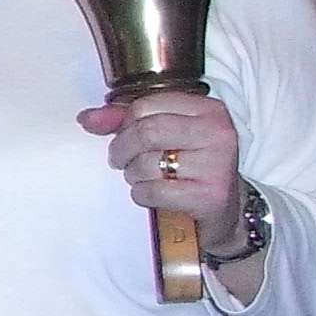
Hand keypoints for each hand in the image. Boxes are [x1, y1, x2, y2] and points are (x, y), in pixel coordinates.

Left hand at [79, 89, 240, 226]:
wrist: (228, 210)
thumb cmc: (192, 167)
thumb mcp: (167, 135)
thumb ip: (125, 121)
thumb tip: (87, 118)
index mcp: (208, 109)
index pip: (145, 105)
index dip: (124, 123)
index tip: (124, 137)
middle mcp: (217, 132)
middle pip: (145, 131)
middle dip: (122, 149)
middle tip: (121, 161)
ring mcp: (217, 164)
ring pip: (146, 163)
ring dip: (133, 175)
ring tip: (142, 178)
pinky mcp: (210, 196)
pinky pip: (155, 191)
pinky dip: (142, 194)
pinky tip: (151, 194)